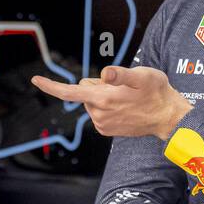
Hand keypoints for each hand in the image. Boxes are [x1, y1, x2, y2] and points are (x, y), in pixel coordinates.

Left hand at [31, 65, 191, 140]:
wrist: (167, 117)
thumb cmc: (157, 93)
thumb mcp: (143, 76)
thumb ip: (121, 74)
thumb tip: (105, 74)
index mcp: (103, 99)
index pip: (70, 92)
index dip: (51, 86)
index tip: (35, 80)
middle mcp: (98, 114)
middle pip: (85, 91)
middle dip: (98, 85)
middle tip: (122, 86)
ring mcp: (102, 124)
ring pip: (92, 101)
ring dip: (105, 96)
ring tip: (127, 97)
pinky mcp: (106, 129)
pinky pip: (98, 111)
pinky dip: (108, 106)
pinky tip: (125, 106)